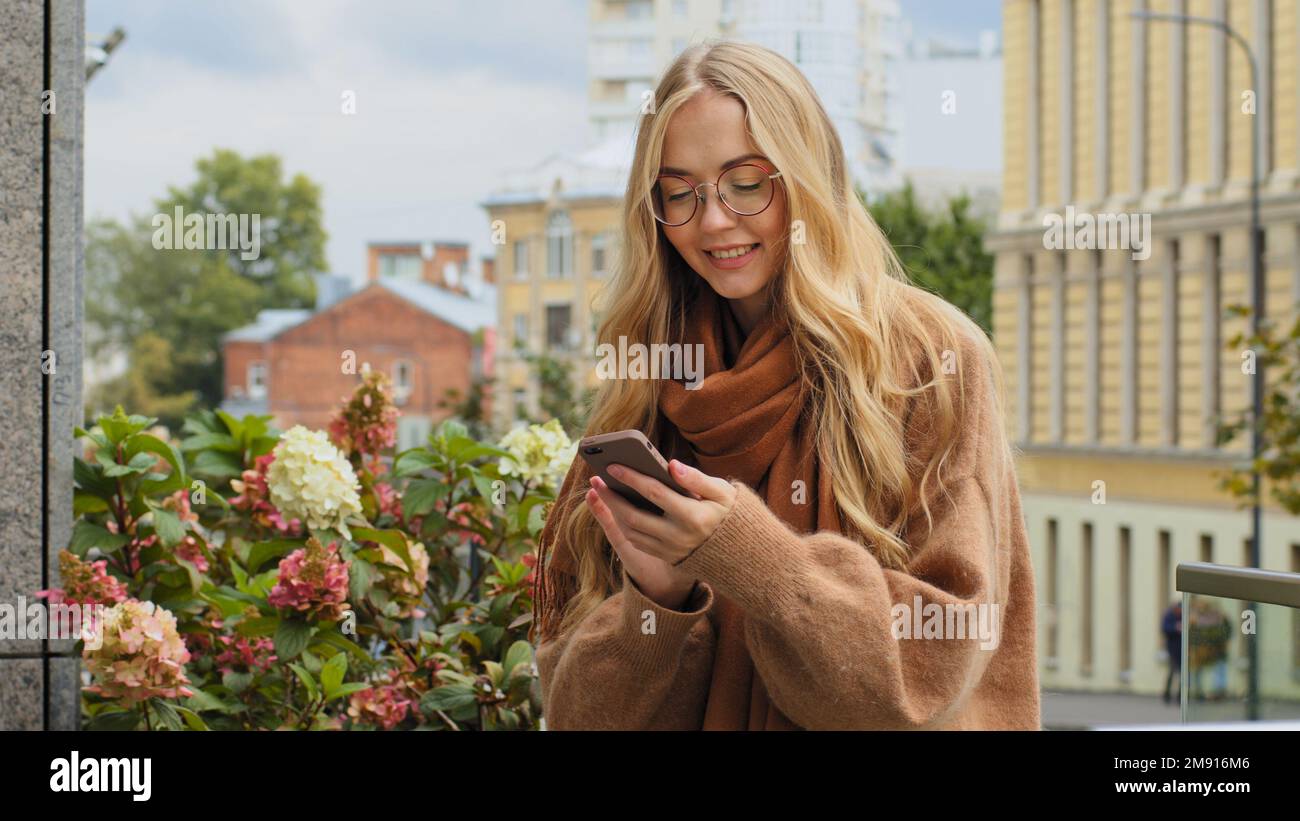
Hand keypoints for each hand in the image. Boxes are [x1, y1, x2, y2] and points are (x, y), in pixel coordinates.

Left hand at [584, 459, 735, 607]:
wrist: (741, 553)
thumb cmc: (730, 514)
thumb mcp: (722, 492)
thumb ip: (697, 478)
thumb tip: (672, 465)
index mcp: (693, 516)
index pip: (654, 493)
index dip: (632, 478)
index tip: (613, 465)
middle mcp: (678, 537)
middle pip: (634, 515)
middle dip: (612, 497)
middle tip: (596, 479)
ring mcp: (671, 550)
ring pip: (631, 531)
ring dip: (612, 512)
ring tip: (601, 492)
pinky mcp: (667, 557)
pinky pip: (637, 542)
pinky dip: (622, 525)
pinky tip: (616, 509)